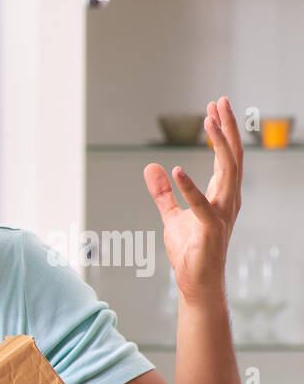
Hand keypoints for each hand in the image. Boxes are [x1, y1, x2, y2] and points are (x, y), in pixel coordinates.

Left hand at [143, 96, 242, 307]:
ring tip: (209, 121)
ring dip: (219, 145)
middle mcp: (228, 200)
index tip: (215, 106)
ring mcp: (221, 214)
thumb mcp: (171, 216)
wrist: (196, 281)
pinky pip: (200, 205)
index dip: (223, 131)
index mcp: (222, 194)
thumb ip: (162, 193)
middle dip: (227, 128)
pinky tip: (176, 171)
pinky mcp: (209, 229)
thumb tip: (150, 167)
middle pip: (233, 156)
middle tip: (219, 102)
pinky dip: (188, 188)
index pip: (227, 156)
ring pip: (227, 172)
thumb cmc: (190, 250)